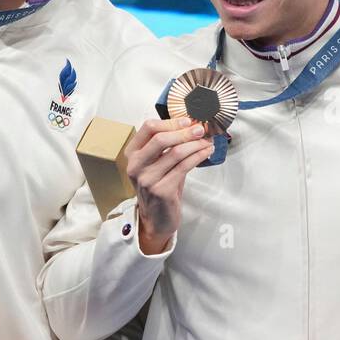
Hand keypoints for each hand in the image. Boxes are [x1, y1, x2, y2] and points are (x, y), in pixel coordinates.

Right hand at [126, 117, 213, 254]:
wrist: (156, 219)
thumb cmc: (159, 187)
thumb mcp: (157, 164)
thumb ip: (168, 146)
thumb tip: (191, 126)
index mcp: (132, 154)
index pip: (148, 128)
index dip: (170, 122)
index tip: (187, 121)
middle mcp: (136, 166)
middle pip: (161, 138)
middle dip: (185, 132)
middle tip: (201, 129)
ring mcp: (147, 179)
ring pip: (176, 152)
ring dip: (196, 144)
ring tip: (207, 142)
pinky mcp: (161, 190)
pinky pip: (184, 167)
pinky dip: (198, 156)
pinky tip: (206, 152)